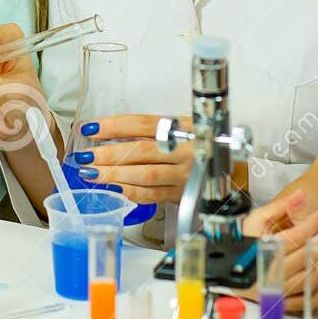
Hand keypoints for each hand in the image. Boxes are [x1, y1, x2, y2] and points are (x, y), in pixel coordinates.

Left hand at [67, 114, 194, 207]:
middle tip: (86, 156)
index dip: (114, 126)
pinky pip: (152, 195)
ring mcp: (185, 174)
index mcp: (183, 128)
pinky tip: (114, 188)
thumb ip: (153, 132)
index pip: (143, 124)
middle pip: (141, 150)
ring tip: (92, 173)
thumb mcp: (183, 130)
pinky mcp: (182, 194)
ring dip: (114, 175)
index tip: (91, 128)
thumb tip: (110, 133)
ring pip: (144, 175)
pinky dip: (130, 192)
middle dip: (108, 154)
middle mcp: (185, 150)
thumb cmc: (203, 148)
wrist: (232, 172)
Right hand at [242, 190, 317, 306]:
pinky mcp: (279, 303)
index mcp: (257, 251)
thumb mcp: (257, 221)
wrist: (235, 271)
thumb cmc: (247, 244)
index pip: (290, 238)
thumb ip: (279, 207)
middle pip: (301, 258)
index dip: (308, 225)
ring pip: (304, 281)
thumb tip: (300, 195)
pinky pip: (303, 301)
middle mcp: (265, 272)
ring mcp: (273, 290)